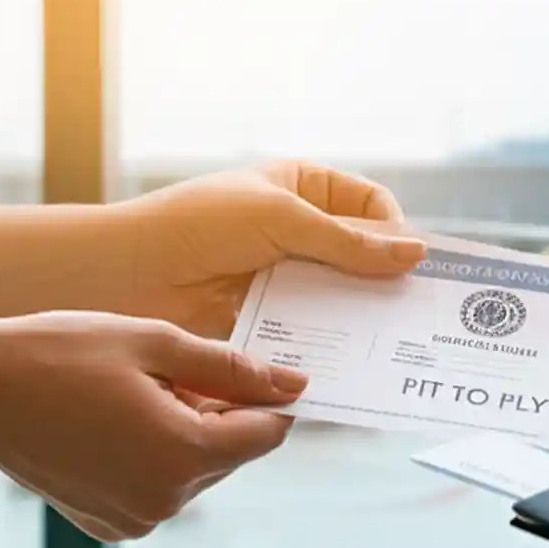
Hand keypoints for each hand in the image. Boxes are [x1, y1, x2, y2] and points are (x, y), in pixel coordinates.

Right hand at [0, 311, 308, 540]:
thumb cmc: (60, 354)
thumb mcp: (156, 344)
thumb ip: (233, 368)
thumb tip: (295, 385)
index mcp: (182, 455)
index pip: (266, 434)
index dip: (270, 399)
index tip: (260, 372)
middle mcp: (165, 500)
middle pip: (233, 452)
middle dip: (220, 411)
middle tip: (172, 372)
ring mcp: (136, 519)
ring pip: (198, 469)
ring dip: (187, 432)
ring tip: (136, 395)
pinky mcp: (110, 525)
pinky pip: (162, 488)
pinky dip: (156, 456)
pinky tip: (117, 424)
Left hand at [108, 160, 426, 336]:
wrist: (129, 274)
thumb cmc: (199, 225)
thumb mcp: (283, 219)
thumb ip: (350, 242)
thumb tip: (415, 253)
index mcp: (304, 188)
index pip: (372, 206)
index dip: (395, 230)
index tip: (413, 262)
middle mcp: (301, 231)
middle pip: (365, 255)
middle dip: (388, 278)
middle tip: (420, 311)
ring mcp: (287, 277)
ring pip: (343, 296)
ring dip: (365, 315)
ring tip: (396, 341)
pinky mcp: (273, 319)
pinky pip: (316, 330)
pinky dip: (335, 342)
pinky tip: (355, 359)